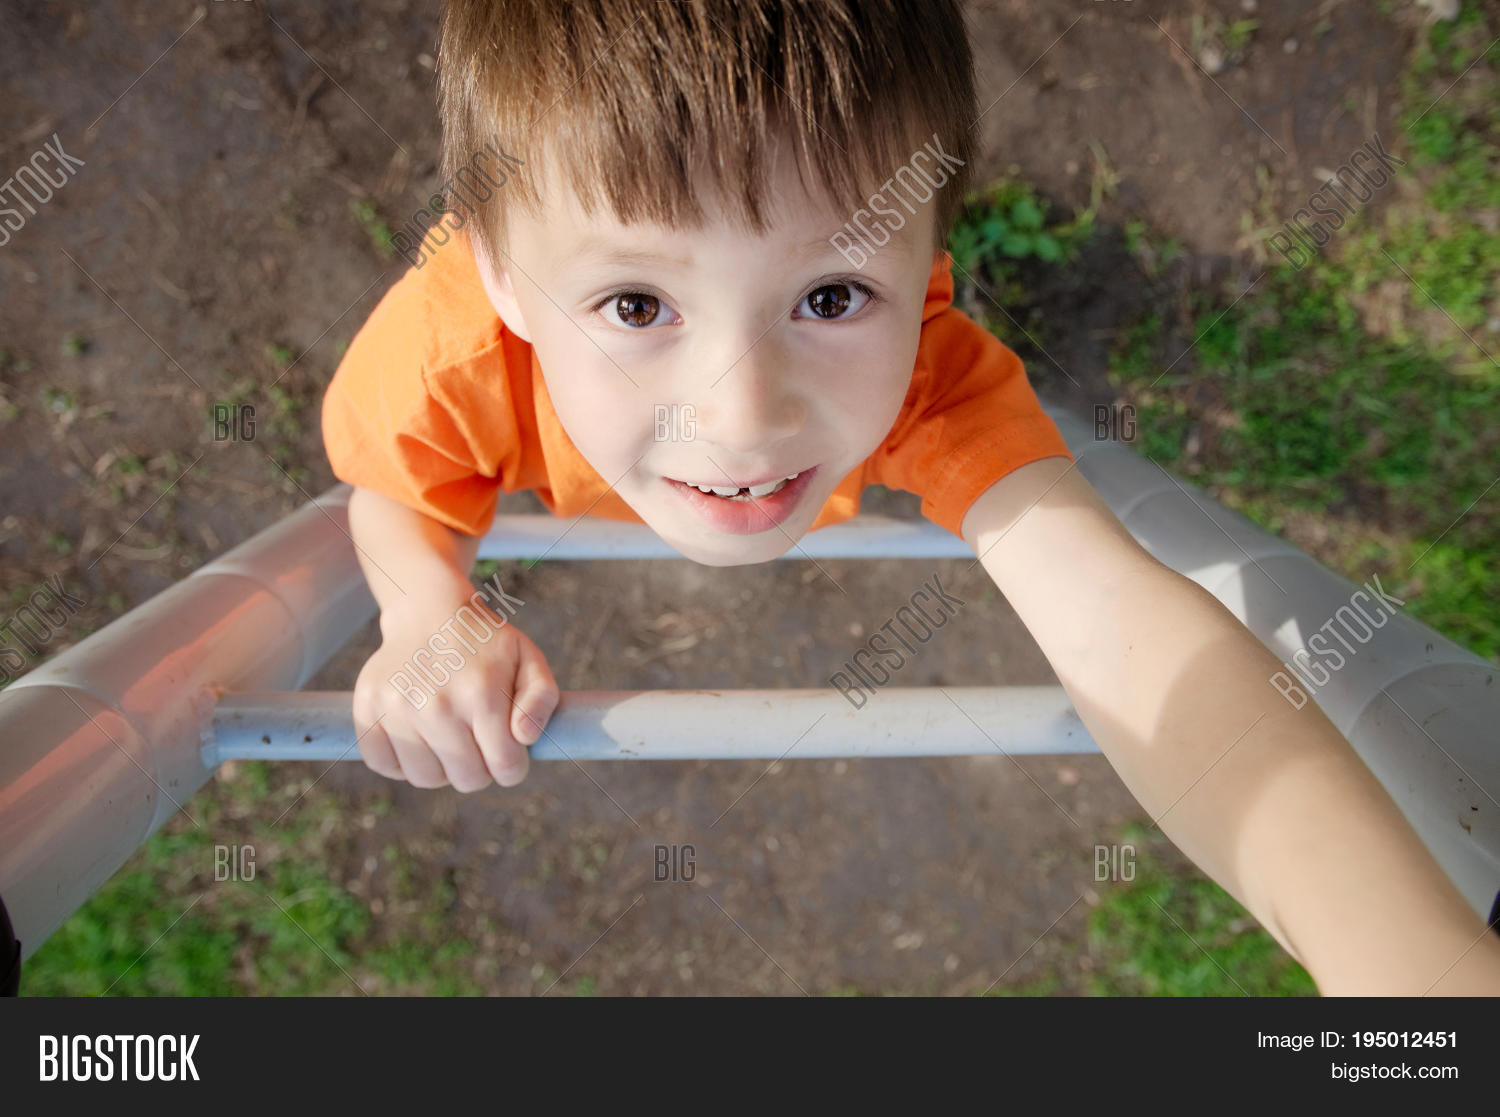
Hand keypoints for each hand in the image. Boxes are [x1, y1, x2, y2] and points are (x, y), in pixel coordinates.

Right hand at [351, 591, 558, 790]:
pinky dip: (403, 762)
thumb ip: (541, 700)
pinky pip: (385, 765)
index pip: (505, 768)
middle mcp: (436, 704)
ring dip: (442, 768)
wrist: (429, 613)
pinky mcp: (367, 710)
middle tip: (479, 742)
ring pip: (426, 779)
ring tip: (449, 737)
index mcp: (482, 693)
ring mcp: (397, 709)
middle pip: (467, 779)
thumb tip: (523, 737)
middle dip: (481, 768)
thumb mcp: (529, 660)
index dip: (513, 767)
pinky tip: (419, 737)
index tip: (509, 753)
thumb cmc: (486, 645)